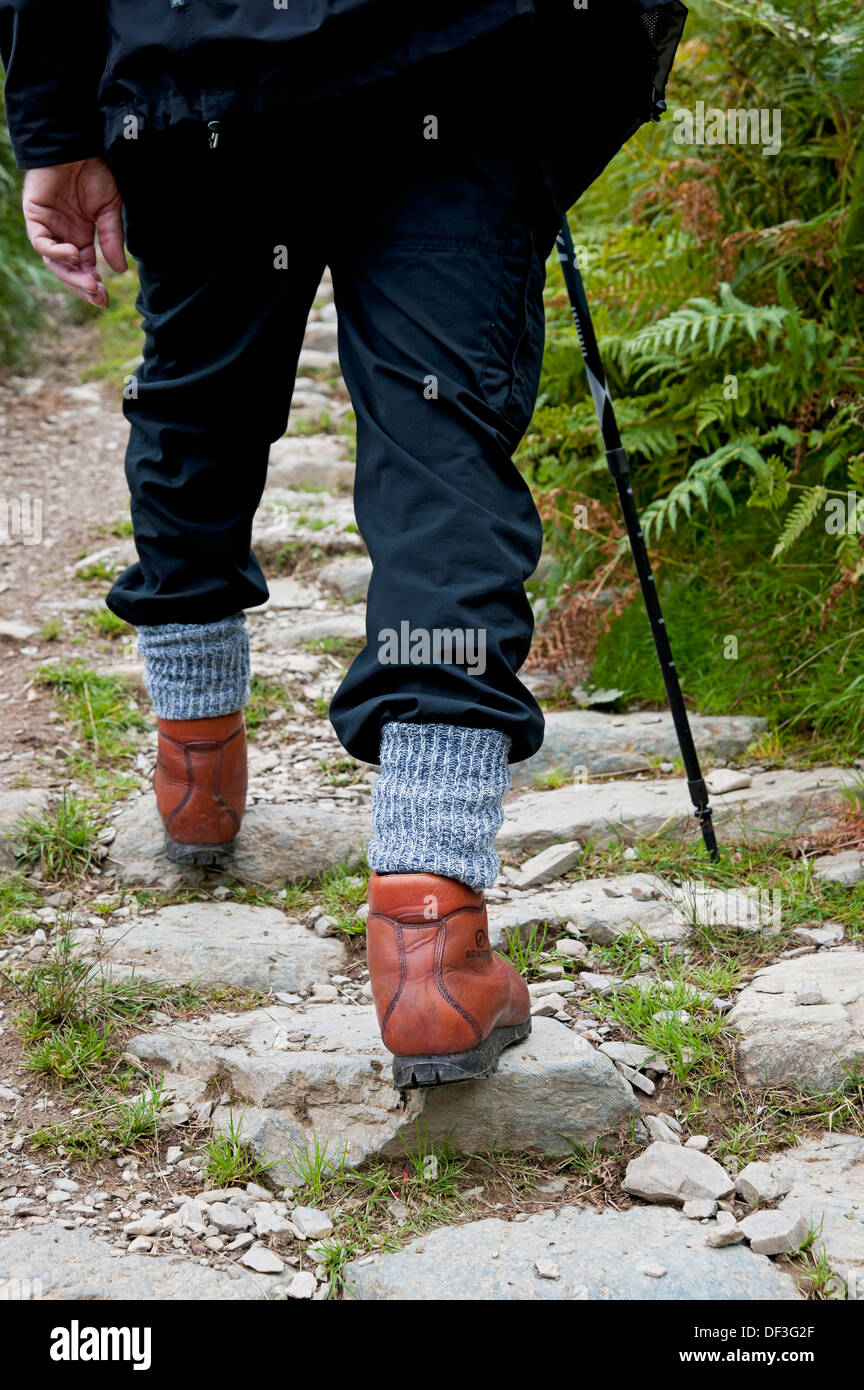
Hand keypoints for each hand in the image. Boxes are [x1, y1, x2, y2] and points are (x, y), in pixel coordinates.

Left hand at [22, 158, 126, 306]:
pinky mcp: (35, 217)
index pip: (85, 269)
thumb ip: (112, 237)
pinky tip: (73, 254)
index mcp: (82, 237)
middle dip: (82, 286)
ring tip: (90, 282)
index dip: (93, 285)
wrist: (76, 145)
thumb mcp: (111, 208)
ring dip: (70, 274)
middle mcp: (64, 236)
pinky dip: (55, 252)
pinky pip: (41, 242)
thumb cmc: (94, 171)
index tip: (106, 300)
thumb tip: (120, 270)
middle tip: (98, 297)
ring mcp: (49, 227)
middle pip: (69, 271)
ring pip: (54, 262)